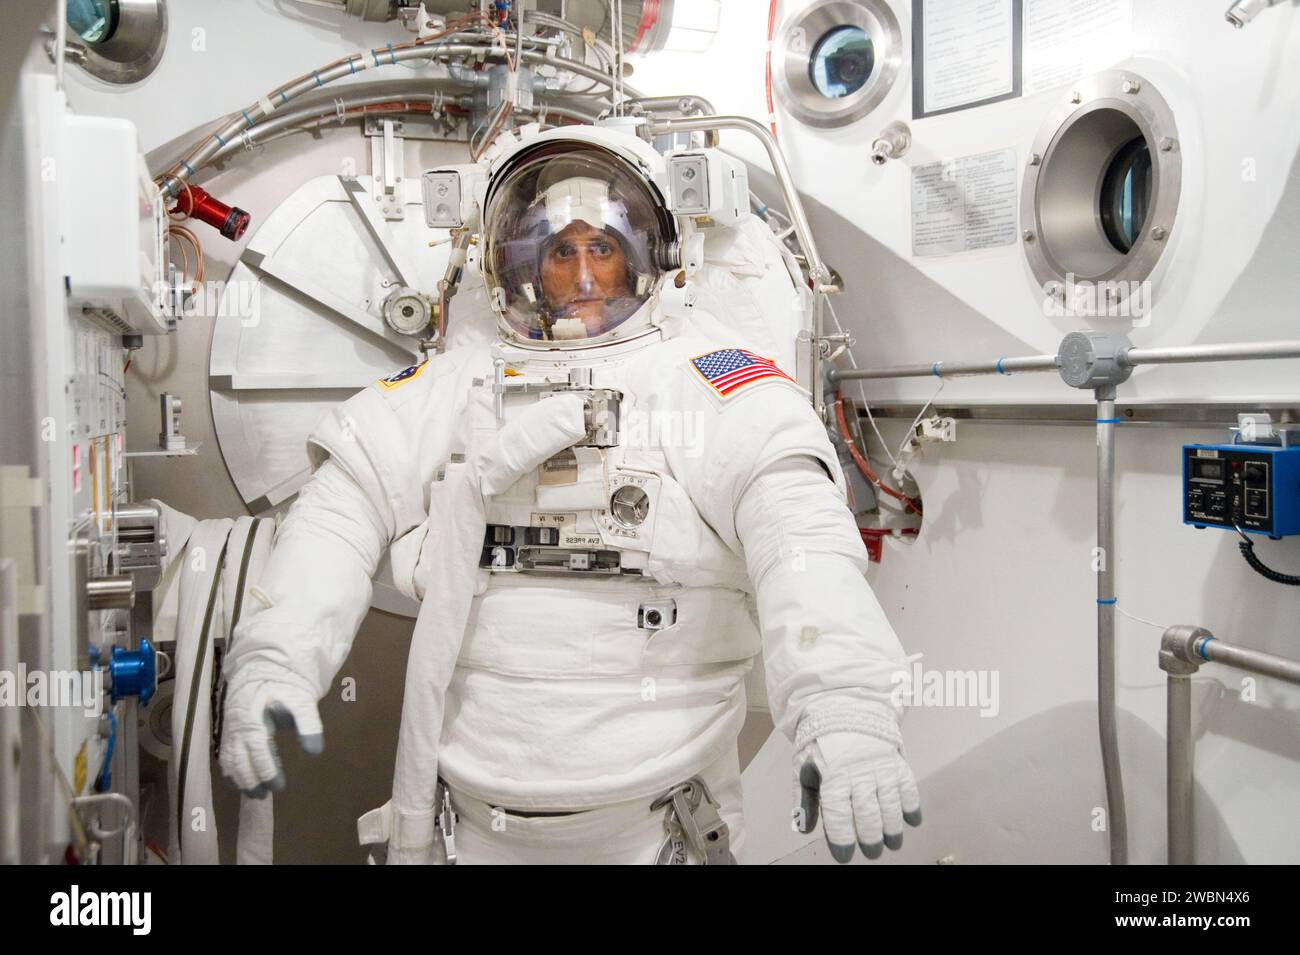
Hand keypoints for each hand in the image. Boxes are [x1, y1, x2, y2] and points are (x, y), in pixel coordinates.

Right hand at [218, 666, 323, 797]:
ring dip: (240, 779)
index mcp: (254, 719)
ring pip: (230, 760)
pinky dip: (231, 770)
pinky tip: (239, 781)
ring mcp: (231, 728)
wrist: (264, 666)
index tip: (278, 786)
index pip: (257, 751)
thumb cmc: (284, 685)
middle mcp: (237, 726)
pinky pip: (225, 754)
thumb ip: (308, 725)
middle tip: (264, 796)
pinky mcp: (229, 729)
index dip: (266, 770)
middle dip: (251, 780)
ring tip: (254, 794)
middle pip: (240, 760)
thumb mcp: (301, 701)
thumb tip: (314, 751)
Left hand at [794, 732, 921, 862]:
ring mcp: (880, 766)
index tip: (845, 856)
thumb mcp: (804, 767)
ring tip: (892, 843)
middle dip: (870, 837)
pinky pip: (908, 785)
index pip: (838, 813)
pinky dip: (912, 804)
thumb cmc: (821, 744)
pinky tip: (912, 820)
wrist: (844, 708)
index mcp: (832, 775)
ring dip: (893, 827)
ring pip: (890, 803)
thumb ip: (804, 799)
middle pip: (867, 812)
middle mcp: (858, 772)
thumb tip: (803, 828)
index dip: (842, 838)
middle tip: (872, 852)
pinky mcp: (896, 760)